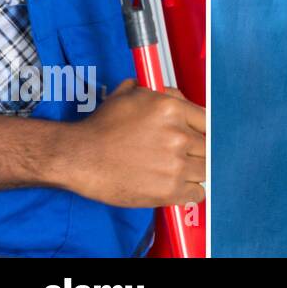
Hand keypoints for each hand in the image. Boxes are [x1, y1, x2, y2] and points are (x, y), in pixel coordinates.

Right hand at [56, 79, 205, 208]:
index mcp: (172, 109)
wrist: (78, 157)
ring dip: (195, 172)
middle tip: (186, 156)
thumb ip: (162, 94)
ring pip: (205, 170)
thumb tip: (179, 97)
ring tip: (180, 172)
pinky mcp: (168, 190)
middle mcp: (178, 136)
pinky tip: (180, 187)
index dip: (204, 131)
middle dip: (198, 151)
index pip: (208, 122)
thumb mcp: (131, 95)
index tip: (199, 138)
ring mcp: (175, 164)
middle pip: (208, 147)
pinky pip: (197, 193)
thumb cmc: (102, 125)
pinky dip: (191, 191)